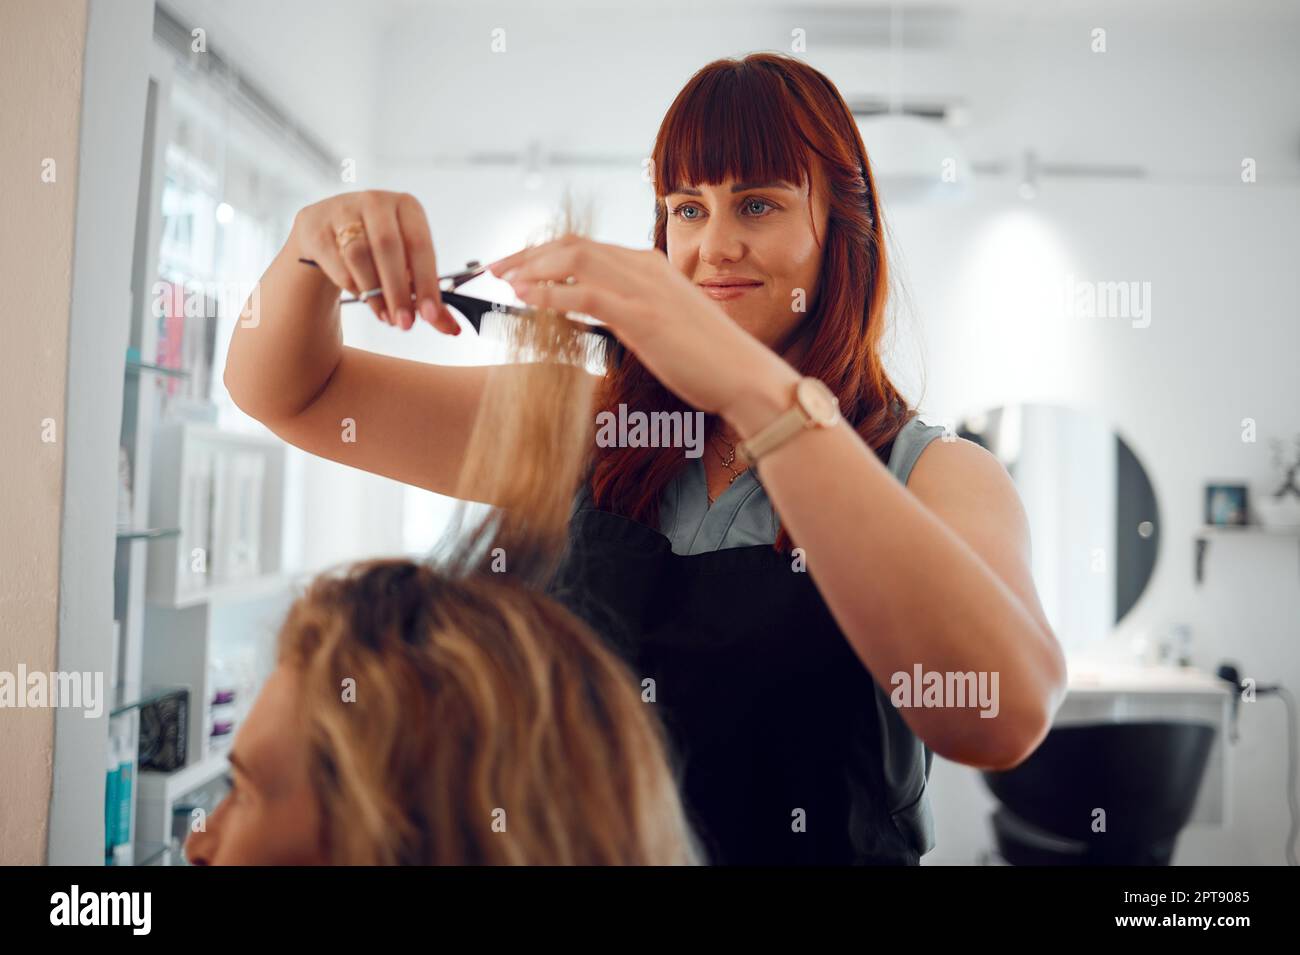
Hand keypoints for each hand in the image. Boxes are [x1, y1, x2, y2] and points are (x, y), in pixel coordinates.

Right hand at [291, 190, 459, 333]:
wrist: (328, 235)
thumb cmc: (377, 251)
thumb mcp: (406, 267)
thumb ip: (428, 297)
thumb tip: (452, 329)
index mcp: (407, 206)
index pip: (420, 244)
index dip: (427, 282)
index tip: (430, 315)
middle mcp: (375, 200)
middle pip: (387, 247)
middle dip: (399, 291)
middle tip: (405, 324)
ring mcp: (341, 210)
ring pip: (359, 255)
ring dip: (374, 293)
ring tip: (386, 316)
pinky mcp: (315, 227)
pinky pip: (336, 262)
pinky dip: (352, 286)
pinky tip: (363, 298)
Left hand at [488, 235, 797, 417]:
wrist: (745, 376)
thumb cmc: (708, 358)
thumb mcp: (664, 323)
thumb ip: (631, 310)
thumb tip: (600, 313)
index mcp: (649, 266)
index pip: (584, 246)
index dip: (542, 251)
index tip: (513, 266)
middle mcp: (645, 268)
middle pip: (571, 245)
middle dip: (526, 254)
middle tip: (494, 269)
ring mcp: (645, 290)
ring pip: (574, 260)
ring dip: (531, 268)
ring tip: (503, 282)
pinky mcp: (644, 317)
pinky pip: (587, 295)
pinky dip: (551, 294)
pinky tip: (527, 300)